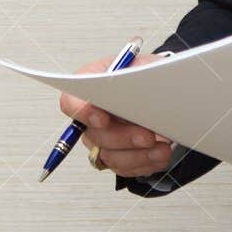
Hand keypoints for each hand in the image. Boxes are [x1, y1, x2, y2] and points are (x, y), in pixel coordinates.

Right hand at [58, 52, 174, 177]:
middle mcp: (91, 116)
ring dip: (137, 155)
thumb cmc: (145, 73)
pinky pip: (125, 168)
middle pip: (94, 135)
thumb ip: (138, 71)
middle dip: (123, 137)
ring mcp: (102, 139)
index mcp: (90, 86)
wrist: (159, 88)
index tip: (102, 119)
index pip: (71, 102)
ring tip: (161, 149)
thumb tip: (140, 82)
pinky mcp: (116, 156)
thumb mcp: (145, 64)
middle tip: (147, 136)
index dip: (83, 112)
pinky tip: (160, 156)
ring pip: (110, 156)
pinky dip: (145, 163)